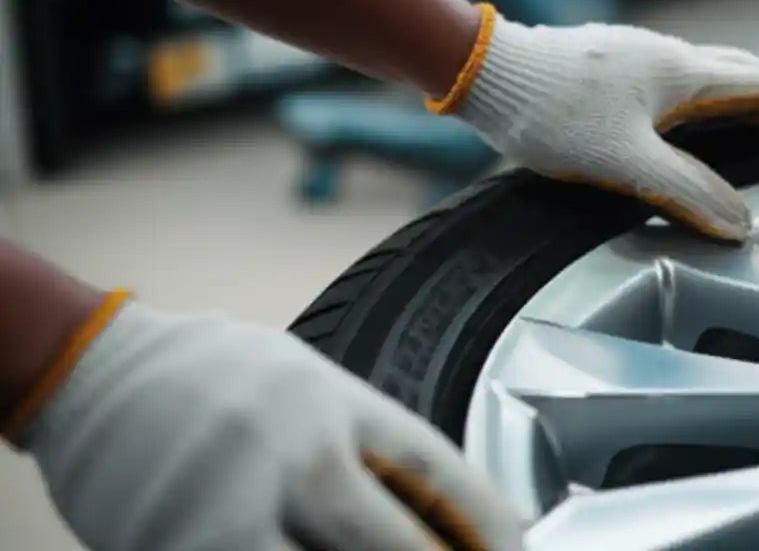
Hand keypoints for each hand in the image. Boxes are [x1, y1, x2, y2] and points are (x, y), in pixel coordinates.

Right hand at [20, 297, 522, 550]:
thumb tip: (438, 505)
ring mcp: (235, 505)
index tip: (516, 550)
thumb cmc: (217, 380)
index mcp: (334, 400)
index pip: (435, 467)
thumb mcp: (308, 384)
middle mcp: (294, 451)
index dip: (488, 521)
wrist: (98, 369)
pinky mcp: (179, 547)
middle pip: (395, 541)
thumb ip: (364, 441)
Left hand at [428, 4, 758, 240]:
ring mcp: (638, 59)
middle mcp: (667, 58)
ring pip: (710, 75)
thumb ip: (685, 191)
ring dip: (748, 95)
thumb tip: (740, 224)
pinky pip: (680, 81)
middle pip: (744, 75)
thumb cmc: (550, 111)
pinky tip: (691, 118)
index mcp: (681, 75)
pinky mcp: (612, 67)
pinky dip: (709, 99)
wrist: (484, 71)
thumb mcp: (623, 161)